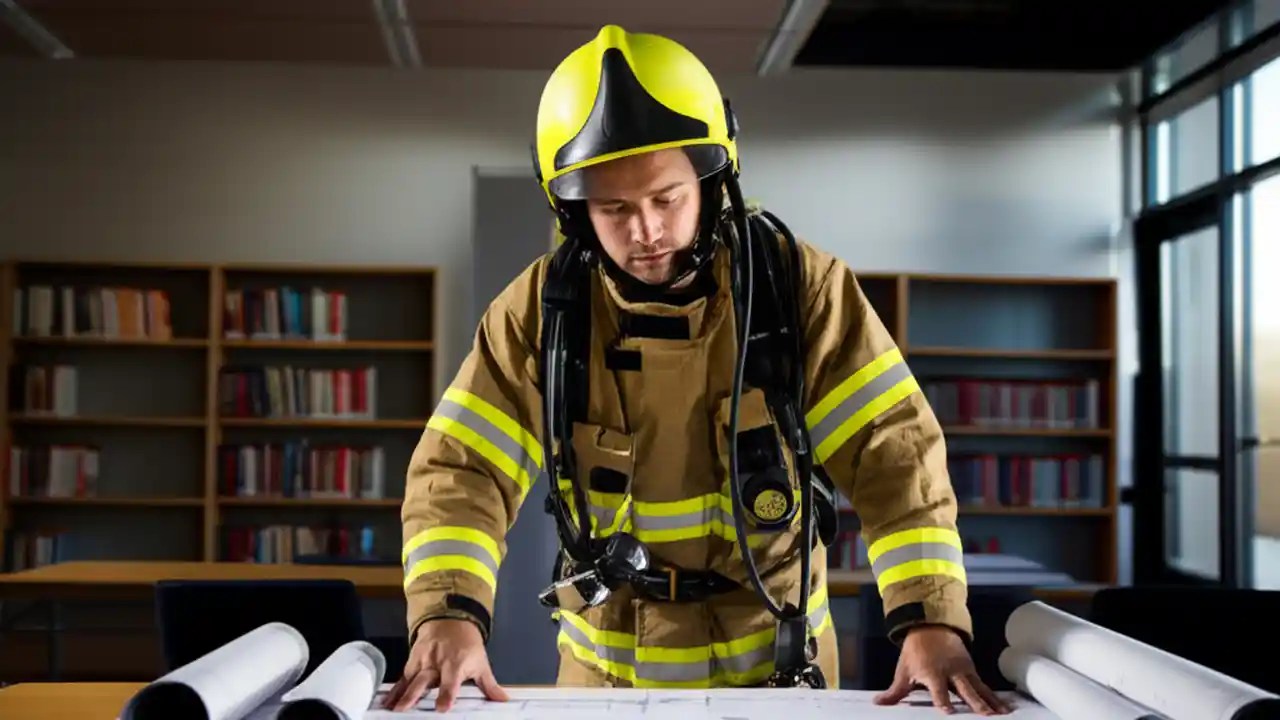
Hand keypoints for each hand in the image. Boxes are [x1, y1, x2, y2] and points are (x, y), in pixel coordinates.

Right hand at [381, 618, 509, 711]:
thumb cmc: (467, 645)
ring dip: (400, 694)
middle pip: (424, 680)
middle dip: (414, 694)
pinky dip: (393, 690)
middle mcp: (436, 662)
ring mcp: (422, 661)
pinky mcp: (412, 661)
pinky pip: (402, 677)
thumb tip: (503, 700)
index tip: (442, 708)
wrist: (451, 620)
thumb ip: (489, 685)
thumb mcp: (481, 663)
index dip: (446, 694)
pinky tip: (386, 702)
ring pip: (409, 679)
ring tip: (391, 709)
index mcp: (456, 664)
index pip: (451, 682)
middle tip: (404, 709)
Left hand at [873, 625, 1010, 714]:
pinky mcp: (972, 671)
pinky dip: (996, 697)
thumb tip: (878, 703)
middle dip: (976, 703)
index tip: (949, 712)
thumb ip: (894, 691)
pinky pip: (985, 686)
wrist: (931, 627)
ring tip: (1004, 715)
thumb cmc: (915, 653)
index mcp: (933, 673)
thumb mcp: (904, 670)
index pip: (938, 690)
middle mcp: (952, 672)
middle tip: (986, 716)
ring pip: (980, 689)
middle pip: (965, 690)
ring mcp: (964, 671)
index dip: (943, 700)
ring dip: (992, 702)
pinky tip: (1006, 709)